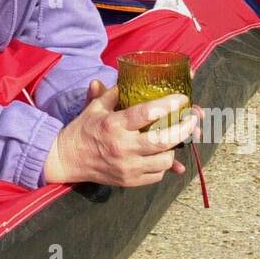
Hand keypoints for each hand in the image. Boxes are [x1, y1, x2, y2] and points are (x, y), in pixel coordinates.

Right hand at [43, 79, 200, 187]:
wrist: (67, 159)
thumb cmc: (83, 129)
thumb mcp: (95, 107)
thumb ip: (113, 92)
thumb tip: (128, 76)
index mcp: (114, 124)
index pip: (146, 113)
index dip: (169, 104)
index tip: (183, 98)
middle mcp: (122, 147)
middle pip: (163, 140)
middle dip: (184, 129)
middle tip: (192, 119)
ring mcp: (127, 167)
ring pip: (165, 160)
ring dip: (174, 148)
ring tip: (175, 138)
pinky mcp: (129, 182)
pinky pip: (157, 175)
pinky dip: (164, 165)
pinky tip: (161, 154)